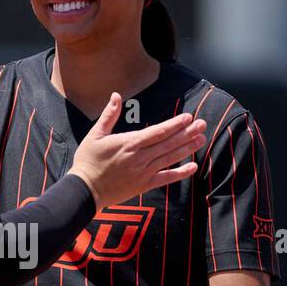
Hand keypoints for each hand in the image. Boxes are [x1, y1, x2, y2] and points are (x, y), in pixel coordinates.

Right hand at [68, 93, 203, 209]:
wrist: (84, 190)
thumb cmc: (87, 161)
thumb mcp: (95, 135)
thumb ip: (109, 115)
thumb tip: (116, 95)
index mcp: (129, 143)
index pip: (157, 132)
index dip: (175, 124)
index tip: (188, 117)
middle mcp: (140, 157)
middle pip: (168, 143)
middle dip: (187, 133)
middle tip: (202, 124)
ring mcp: (143, 172)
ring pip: (169, 158)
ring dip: (187, 148)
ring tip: (201, 139)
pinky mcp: (143, 185)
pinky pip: (165, 178)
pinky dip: (179, 173)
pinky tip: (192, 167)